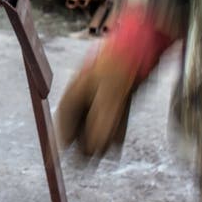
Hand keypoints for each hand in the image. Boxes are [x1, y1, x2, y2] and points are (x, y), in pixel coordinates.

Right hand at [56, 5, 175, 156]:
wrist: (146, 35)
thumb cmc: (123, 58)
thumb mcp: (113, 89)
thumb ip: (104, 118)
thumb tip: (95, 148)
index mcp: (78, 88)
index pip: (64, 118)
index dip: (60, 140)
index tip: (56, 159)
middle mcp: (88, 91)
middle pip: (80, 122)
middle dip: (81, 144)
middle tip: (83, 167)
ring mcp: (105, 91)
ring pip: (97, 121)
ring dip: (98, 140)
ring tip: (98, 160)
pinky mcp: (121, 92)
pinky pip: (114, 117)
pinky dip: (113, 130)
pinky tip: (115, 146)